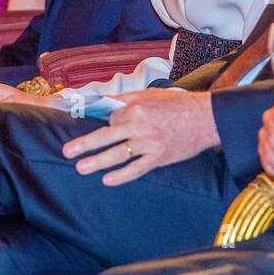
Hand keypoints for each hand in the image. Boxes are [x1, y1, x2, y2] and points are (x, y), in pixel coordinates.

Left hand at [61, 89, 217, 184]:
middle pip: (106, 136)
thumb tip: (104, 102)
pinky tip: (108, 180)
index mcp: (136, 107)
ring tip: (81, 168)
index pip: (111, 118)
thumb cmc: (178, 105)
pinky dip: (122, 176)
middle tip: (67, 152)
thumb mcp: (151, 94)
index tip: (104, 130)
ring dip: (97, 162)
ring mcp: (149, 143)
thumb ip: (126, 99)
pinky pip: (136, 169)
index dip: (107, 124)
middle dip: (84, 144)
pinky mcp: (158, 157)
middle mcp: (140, 125)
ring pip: (118, 154)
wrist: (206, 119)